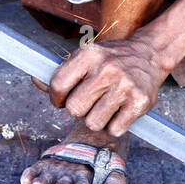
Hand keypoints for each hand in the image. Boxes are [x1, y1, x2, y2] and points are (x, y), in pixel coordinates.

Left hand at [35, 35, 167, 137]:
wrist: (149, 54)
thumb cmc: (111, 59)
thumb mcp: (86, 58)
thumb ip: (62, 73)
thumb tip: (35, 80)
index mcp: (89, 55)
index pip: (58, 85)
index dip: (56, 99)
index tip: (62, 101)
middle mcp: (107, 68)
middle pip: (75, 109)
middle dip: (80, 110)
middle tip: (90, 102)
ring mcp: (124, 85)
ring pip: (94, 123)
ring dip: (98, 120)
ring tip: (106, 106)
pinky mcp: (140, 101)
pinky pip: (115, 130)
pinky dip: (116, 126)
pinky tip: (120, 111)